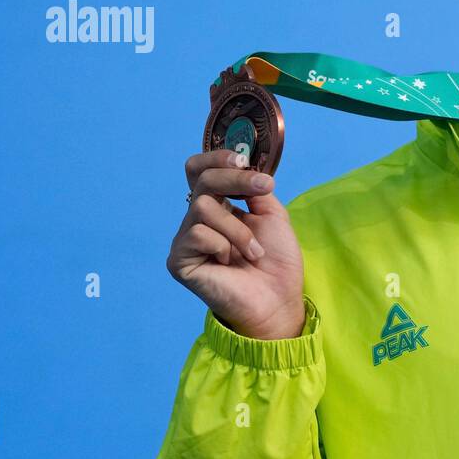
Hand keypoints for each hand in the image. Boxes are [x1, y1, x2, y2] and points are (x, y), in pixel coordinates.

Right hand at [166, 148, 305, 339]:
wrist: (278, 299)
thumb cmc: (276, 261)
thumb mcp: (271, 214)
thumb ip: (253, 187)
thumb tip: (243, 164)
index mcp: (218, 207)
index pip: (201, 170)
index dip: (217, 158)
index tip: (243, 159)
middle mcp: (198, 220)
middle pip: (202, 180)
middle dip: (235, 179)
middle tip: (265, 188)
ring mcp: (186, 240)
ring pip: (203, 208)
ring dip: (238, 229)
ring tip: (254, 251)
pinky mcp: (179, 261)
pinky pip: (198, 234)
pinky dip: (223, 245)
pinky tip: (229, 263)